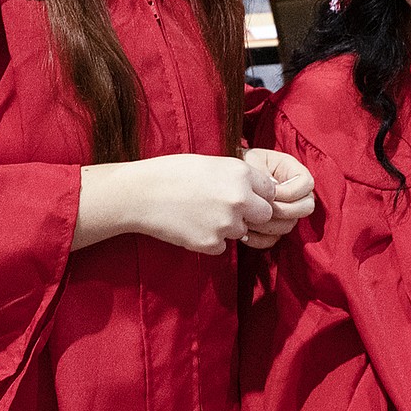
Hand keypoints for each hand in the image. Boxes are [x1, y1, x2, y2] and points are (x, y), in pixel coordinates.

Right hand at [87, 154, 276, 255]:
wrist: (139, 194)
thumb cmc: (172, 173)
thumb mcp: (211, 164)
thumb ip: (238, 177)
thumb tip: (260, 191)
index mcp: (241, 173)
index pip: (271, 191)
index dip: (257, 194)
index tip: (244, 195)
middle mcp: (239, 198)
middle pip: (265, 215)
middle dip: (250, 214)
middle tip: (225, 209)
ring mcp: (226, 223)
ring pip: (241, 232)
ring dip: (227, 227)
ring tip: (200, 214)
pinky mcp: (211, 244)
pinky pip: (222, 246)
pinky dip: (210, 240)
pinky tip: (191, 226)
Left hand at [239, 147, 315, 248]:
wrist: (228, 177)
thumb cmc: (243, 164)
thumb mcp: (252, 160)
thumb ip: (264, 173)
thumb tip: (274, 192)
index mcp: (294, 173)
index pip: (307, 184)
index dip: (291, 191)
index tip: (271, 192)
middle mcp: (296, 194)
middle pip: (306, 208)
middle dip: (283, 210)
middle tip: (262, 207)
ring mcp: (286, 212)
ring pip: (289, 225)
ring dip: (269, 224)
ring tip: (248, 218)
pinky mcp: (273, 227)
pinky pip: (274, 239)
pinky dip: (260, 238)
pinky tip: (244, 231)